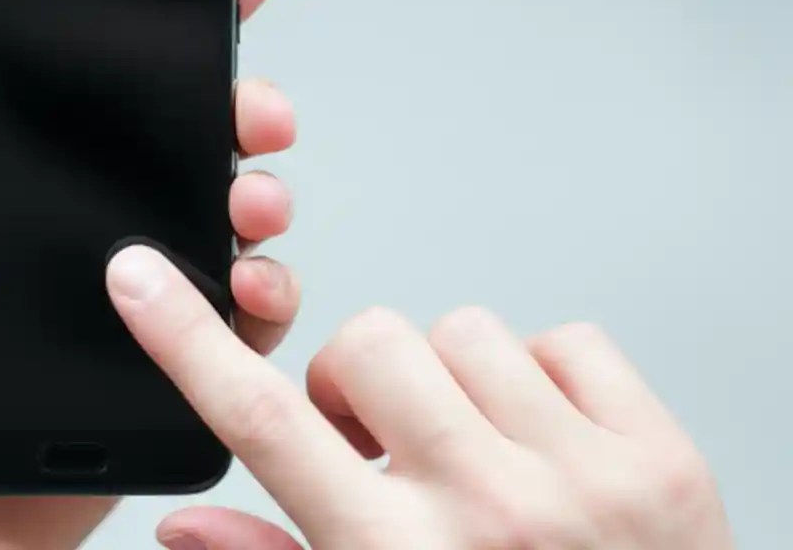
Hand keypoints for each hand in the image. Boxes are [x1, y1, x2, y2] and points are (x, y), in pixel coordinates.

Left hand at [0, 0, 297, 549]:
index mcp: (5, 197)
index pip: (87, 97)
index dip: (156, 36)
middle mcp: (76, 243)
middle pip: (178, 150)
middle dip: (234, 106)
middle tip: (249, 106)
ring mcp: (125, 309)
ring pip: (222, 228)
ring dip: (259, 193)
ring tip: (251, 195)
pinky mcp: (160, 377)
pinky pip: (234, 330)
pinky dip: (266, 298)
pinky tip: (253, 280)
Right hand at [105, 247, 733, 548]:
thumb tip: (184, 526)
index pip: (258, 422)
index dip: (185, 337)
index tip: (140, 275)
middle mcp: (485, 510)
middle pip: (368, 342)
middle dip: (359, 381)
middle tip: (381, 443)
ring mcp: (581, 477)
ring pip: (464, 329)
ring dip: (450, 382)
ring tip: (470, 453)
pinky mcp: (659, 458)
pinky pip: (566, 341)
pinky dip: (542, 378)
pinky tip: (539, 442)